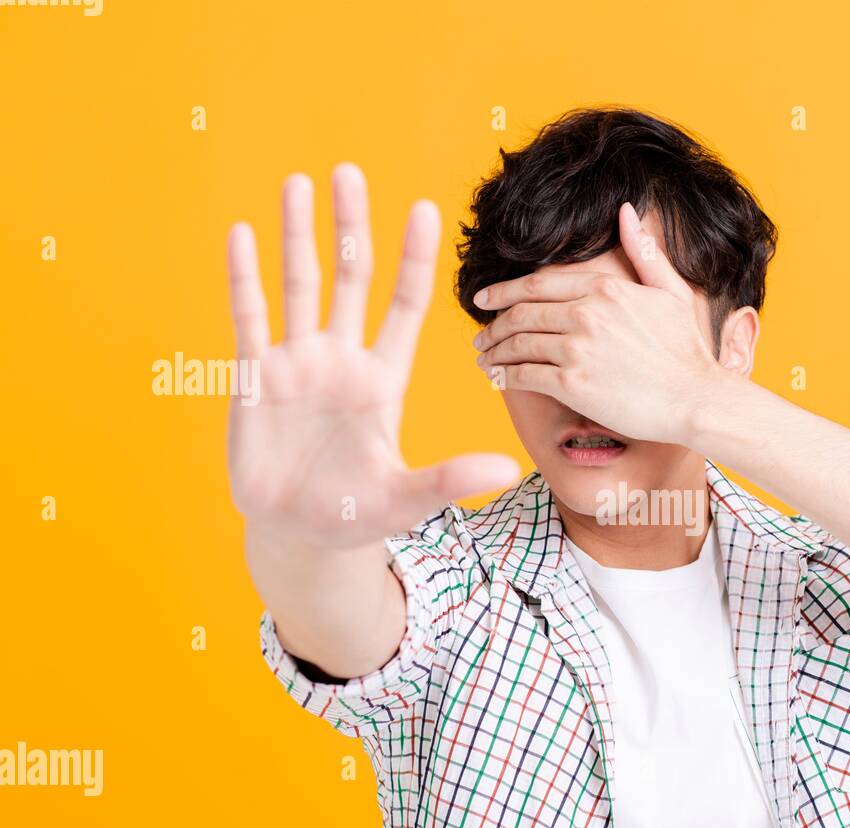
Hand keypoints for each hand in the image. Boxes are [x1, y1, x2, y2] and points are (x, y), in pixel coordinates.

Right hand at [226, 165, 517, 548]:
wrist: (299, 535)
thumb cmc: (357, 515)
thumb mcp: (407, 498)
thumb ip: (449, 478)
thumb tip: (507, 467)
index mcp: (383, 381)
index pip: (404, 306)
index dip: (412, 259)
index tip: (424, 209)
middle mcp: (342, 361)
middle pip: (350, 278)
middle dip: (350, 225)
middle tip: (349, 170)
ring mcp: (297, 364)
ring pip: (299, 284)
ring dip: (298, 235)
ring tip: (299, 182)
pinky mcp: (255, 377)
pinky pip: (249, 317)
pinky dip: (244, 277)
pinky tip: (242, 232)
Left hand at [469, 202, 731, 446]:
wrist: (697, 399)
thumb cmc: (687, 350)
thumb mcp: (671, 291)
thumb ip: (644, 253)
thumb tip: (626, 211)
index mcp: (606, 287)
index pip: (539, 282)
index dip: (505, 290)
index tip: (485, 297)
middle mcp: (587, 312)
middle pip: (522, 312)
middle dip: (494, 323)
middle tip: (480, 335)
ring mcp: (578, 348)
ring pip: (519, 343)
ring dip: (494, 351)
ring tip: (484, 358)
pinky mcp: (574, 384)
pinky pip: (525, 375)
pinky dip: (505, 376)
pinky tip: (497, 379)